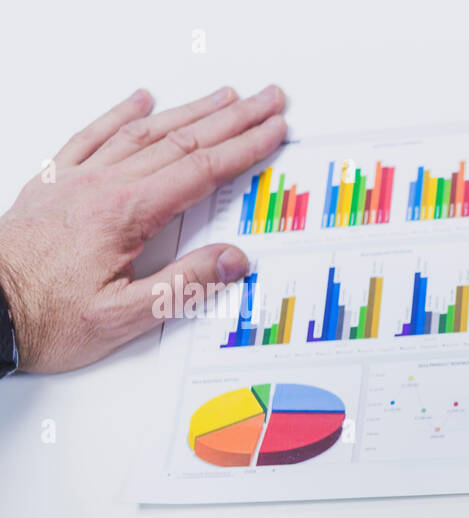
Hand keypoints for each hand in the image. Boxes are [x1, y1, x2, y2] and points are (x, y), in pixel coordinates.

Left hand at [0, 85, 286, 372]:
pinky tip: (140, 100)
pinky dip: (120, 114)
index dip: (244, 149)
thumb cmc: (45, 319)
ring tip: (223, 97)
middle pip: (181, 142)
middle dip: (232, 119)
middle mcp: (101, 186)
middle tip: (265, 100)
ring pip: (143, 132)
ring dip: (189, 111)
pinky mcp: (54, 184)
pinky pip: (92, 136)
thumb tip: (232, 259)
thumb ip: (184, 285)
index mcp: (125, 214)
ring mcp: (76, 180)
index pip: (201, 172)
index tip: (273, 131)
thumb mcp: (124, 317)